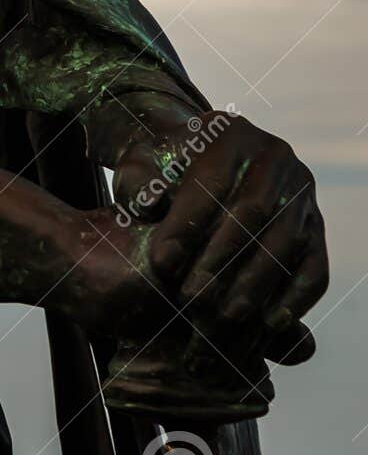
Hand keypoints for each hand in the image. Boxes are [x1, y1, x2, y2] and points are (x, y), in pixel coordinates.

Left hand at [115, 111, 327, 363]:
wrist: (202, 165)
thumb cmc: (167, 169)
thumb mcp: (145, 162)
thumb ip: (139, 180)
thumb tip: (147, 206)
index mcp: (229, 132)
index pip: (211, 181)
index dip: (187, 225)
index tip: (163, 264)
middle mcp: (274, 156)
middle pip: (252, 212)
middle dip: (220, 259)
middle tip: (191, 298)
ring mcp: (300, 190)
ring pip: (285, 240)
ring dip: (255, 284)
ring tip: (223, 317)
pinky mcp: (316, 224)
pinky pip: (314, 264)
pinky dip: (295, 296)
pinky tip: (268, 323)